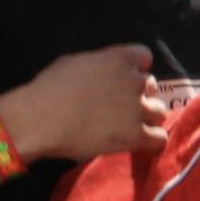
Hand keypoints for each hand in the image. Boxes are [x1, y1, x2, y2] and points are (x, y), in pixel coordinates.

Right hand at [1, 45, 167, 163]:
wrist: (40, 119)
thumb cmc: (48, 89)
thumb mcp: (73, 63)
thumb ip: (98, 65)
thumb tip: (102, 73)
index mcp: (119, 59)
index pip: (144, 56)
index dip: (136, 68)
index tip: (126, 79)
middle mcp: (135, 81)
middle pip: (151, 87)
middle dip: (139, 96)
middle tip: (120, 107)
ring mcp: (138, 108)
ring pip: (159, 112)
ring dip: (147, 118)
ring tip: (128, 127)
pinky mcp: (137, 135)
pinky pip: (159, 138)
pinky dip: (152, 141)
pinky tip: (139, 143)